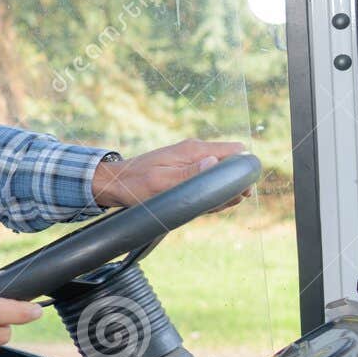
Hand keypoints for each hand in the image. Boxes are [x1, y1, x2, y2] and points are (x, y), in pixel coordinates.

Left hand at [92, 139, 253, 211]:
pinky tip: (199, 206)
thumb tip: (215, 162)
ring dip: (220, 193)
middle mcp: (197, 153)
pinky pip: (207, 183)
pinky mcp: (186, 173)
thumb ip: (189, 174)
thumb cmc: (135, 184)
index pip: (236, 151)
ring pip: (221, 177)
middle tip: (217, 203)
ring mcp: (192, 163)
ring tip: (205, 206)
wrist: (114, 184)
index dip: (243, 171)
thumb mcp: (161, 182)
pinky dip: (209, 195)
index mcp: (194, 150)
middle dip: (233, 186)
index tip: (237, 190)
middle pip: (232, 166)